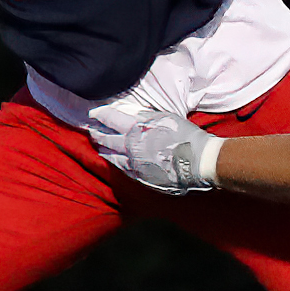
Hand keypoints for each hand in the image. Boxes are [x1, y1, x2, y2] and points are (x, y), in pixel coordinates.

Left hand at [90, 107, 222, 193]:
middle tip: (92, 131)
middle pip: (107, 139)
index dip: (100, 115)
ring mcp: (134, 164)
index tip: (93, 113)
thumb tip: (133, 114)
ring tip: (100, 147)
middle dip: (97, 134)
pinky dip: (117, 164)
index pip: (111, 119)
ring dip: (105, 151)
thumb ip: (146, 117)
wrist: (198, 162)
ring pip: (112, 157)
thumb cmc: (185, 136)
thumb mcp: (166, 118)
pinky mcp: (141, 177)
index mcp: (135, 129)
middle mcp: (130, 147)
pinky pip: (124, 170)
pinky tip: (117, 162)